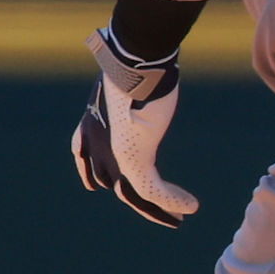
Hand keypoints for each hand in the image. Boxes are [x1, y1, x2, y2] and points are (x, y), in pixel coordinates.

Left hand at [73, 29, 199, 227]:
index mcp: (91, 121)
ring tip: (177, 219)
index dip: (90, 171)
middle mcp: (98, 143)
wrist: (134, 59)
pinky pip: (154, 192)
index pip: (83, 155)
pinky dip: (173, 201)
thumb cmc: (135, 58)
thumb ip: (131, 77)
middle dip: (133, 198)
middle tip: (151, 207)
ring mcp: (113, 155)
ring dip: (157, 210)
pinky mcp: (134, 161)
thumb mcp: (127, 72)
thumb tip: (144, 54)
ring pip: (134, 195)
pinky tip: (191, 206)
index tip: (95, 183)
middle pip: (111, 181)